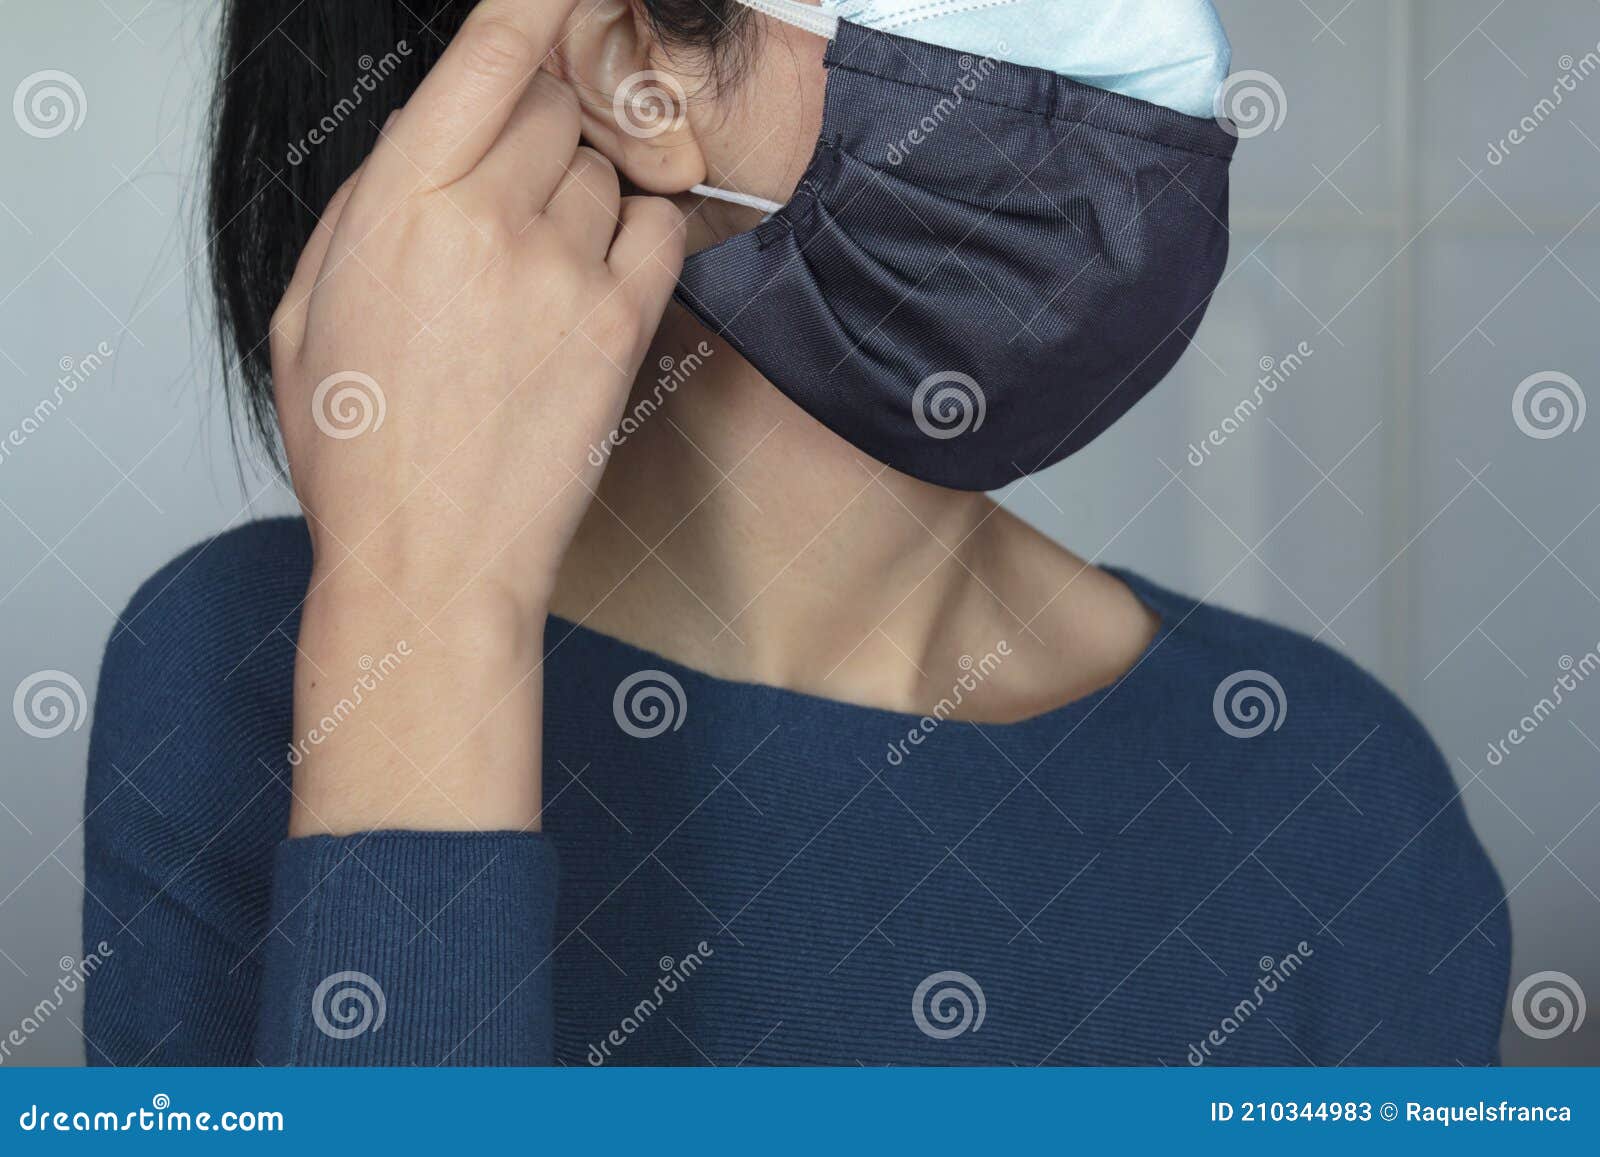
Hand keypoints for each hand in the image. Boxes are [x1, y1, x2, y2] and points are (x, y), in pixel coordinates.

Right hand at [270, 0, 684, 834]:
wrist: (433, 563)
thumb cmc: (362, 452)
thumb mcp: (310, 311)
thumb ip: (368, 206)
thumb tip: (430, 138)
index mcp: (399, 206)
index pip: (491, 55)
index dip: (536, 4)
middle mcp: (490, 221)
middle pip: (554, 107)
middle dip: (537, 131)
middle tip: (510, 198)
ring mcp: (567, 272)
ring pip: (604, 169)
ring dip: (579, 193)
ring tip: (535, 273)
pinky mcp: (624, 326)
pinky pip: (656, 226)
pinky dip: (634, 230)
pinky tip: (594, 272)